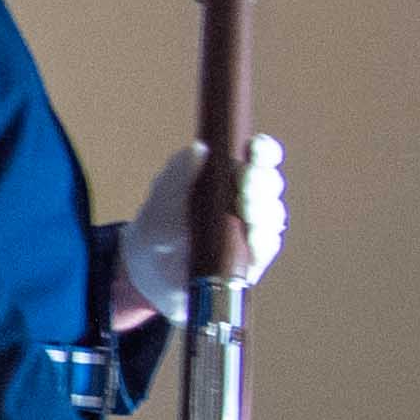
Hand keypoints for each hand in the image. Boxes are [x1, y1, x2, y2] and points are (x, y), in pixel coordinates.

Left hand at [125, 134, 288, 322]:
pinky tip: (254, 239)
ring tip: (247, 211)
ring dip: (263, 211)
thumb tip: (199, 148)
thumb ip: (178, 174)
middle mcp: (249, 201)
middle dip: (261, 181)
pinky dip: (262, 242)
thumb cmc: (158, 226)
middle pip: (270, 184)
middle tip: (246, 184)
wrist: (146, 272)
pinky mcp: (253, 260)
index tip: (255, 148)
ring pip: (272, 215)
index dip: (263, 150)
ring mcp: (253, 230)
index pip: (258, 157)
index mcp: (230, 178)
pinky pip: (266, 248)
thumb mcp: (162, 199)